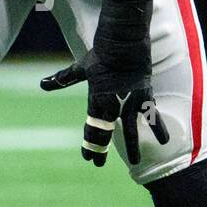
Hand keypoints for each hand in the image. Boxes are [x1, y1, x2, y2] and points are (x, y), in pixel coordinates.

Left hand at [40, 49, 168, 166]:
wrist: (124, 42)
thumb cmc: (101, 53)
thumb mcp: (81, 68)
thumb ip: (63, 79)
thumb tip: (42, 84)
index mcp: (97, 100)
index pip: (91, 128)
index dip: (90, 144)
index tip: (87, 158)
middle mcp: (113, 104)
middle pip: (106, 133)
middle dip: (101, 149)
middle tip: (98, 164)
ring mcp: (130, 101)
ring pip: (131, 130)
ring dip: (133, 147)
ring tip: (135, 162)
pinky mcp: (145, 95)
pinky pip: (152, 115)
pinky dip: (158, 127)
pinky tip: (164, 141)